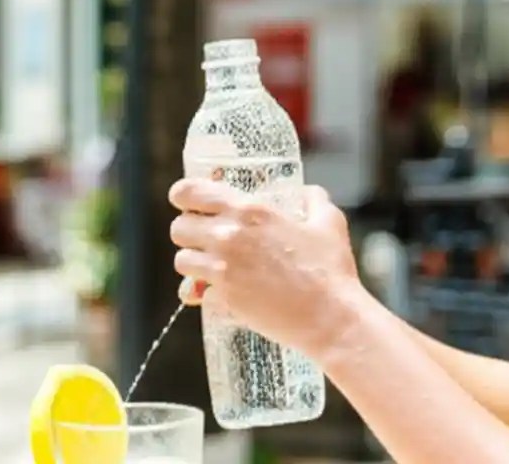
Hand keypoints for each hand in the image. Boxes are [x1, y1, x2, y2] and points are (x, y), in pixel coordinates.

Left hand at [168, 178, 363, 356]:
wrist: (329, 316)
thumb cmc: (330, 268)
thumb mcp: (329, 222)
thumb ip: (314, 200)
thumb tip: (308, 193)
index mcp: (249, 210)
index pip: (189, 192)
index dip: (184, 196)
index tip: (190, 202)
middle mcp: (228, 236)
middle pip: (178, 227)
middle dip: (189, 231)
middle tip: (205, 237)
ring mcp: (222, 269)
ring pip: (181, 260)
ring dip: (194, 262)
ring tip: (213, 266)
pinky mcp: (223, 298)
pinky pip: (195, 293)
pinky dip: (204, 292)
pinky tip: (221, 293)